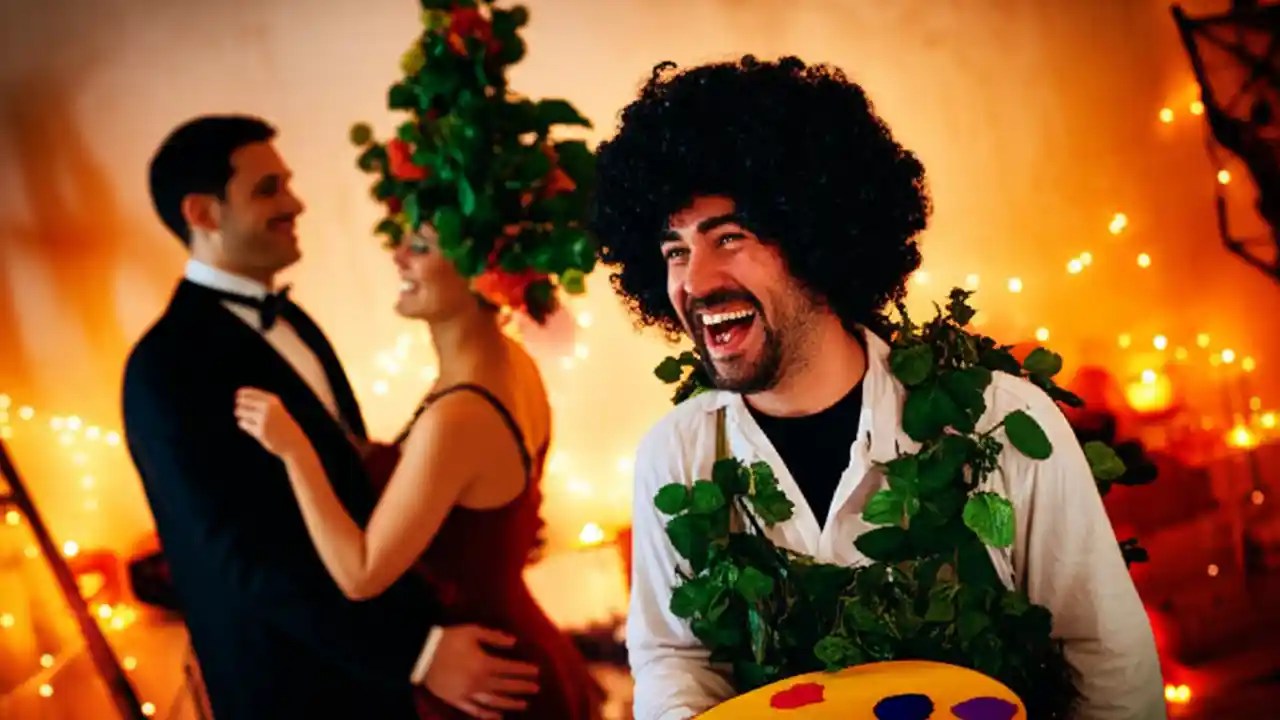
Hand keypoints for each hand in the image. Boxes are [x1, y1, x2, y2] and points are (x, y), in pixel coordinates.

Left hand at [234, 388, 307, 457]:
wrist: (293, 441)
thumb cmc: (281, 423)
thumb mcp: (274, 408)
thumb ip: (259, 401)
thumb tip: (238, 395)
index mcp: (272, 400)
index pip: (248, 392)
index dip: (241, 394)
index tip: (239, 397)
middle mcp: (268, 408)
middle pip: (242, 401)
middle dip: (240, 405)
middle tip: (244, 412)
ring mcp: (263, 419)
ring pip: (240, 412)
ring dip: (241, 415)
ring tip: (248, 419)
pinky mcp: (259, 431)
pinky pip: (243, 424)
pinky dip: (245, 425)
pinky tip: (253, 428)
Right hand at [423, 625, 539, 718]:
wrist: (422, 654)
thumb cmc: (448, 640)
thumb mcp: (472, 631)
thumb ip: (494, 637)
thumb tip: (513, 642)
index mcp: (484, 664)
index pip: (510, 669)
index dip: (525, 670)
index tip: (537, 671)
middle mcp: (479, 682)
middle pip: (505, 687)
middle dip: (522, 687)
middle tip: (536, 688)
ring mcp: (468, 694)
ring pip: (494, 702)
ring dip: (510, 703)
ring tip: (523, 704)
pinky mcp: (457, 700)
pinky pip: (475, 711)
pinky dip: (488, 715)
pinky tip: (498, 717)